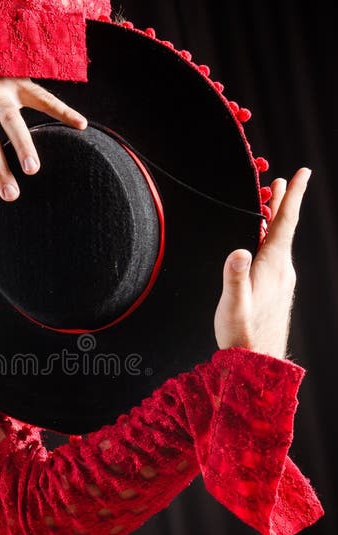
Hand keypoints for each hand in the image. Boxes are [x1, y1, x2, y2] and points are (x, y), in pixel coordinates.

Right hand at [214, 167, 310, 358]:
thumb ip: (234, 276)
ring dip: (275, 221)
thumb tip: (238, 251)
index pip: (285, 222)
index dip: (293, 195)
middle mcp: (282, 269)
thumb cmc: (242, 334)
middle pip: (284, 228)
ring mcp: (281, 280)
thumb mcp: (233, 304)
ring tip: (269, 205)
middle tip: (282, 181)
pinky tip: (261, 244)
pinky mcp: (276, 290)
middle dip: (283, 202)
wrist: (257, 362)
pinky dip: (270, 240)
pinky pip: (275, 256)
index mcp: (273, 265)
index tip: (302, 172)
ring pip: (279, 242)